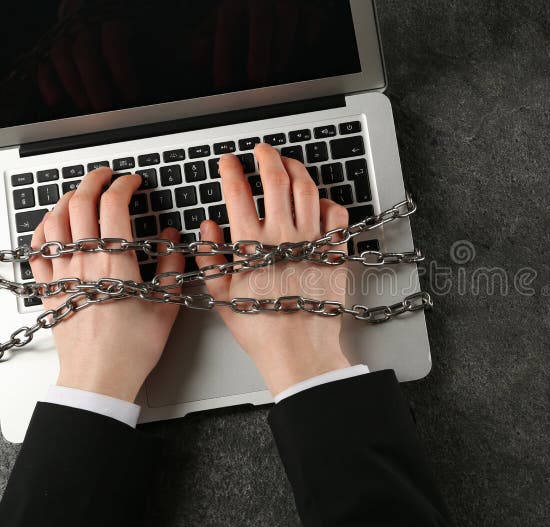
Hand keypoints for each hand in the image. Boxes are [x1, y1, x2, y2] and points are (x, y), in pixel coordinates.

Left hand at [29, 168, 183, 401]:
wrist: (100, 377)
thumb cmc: (133, 349)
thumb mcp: (166, 306)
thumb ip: (171, 266)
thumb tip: (172, 238)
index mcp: (115, 264)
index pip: (113, 207)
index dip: (123, 186)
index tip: (133, 182)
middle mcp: (84, 264)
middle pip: (80, 205)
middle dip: (93, 181)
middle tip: (106, 175)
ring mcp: (62, 275)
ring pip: (54, 221)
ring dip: (67, 199)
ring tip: (81, 193)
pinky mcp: (48, 290)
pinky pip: (36, 251)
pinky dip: (43, 229)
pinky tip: (53, 225)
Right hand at [197, 145, 351, 394]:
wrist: (299, 350)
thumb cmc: (261, 328)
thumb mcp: (221, 295)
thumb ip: (210, 258)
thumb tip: (208, 227)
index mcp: (251, 244)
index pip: (238, 192)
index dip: (231, 170)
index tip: (229, 162)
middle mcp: (282, 236)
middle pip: (277, 179)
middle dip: (267, 157)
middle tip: (262, 150)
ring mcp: (311, 241)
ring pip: (307, 189)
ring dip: (297, 169)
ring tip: (289, 164)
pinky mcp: (334, 252)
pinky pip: (336, 215)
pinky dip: (328, 202)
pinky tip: (319, 201)